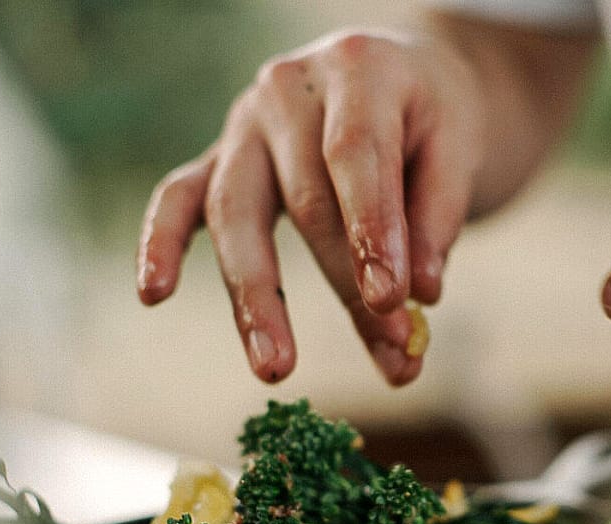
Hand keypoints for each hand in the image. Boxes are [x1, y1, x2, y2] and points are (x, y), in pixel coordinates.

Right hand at [136, 20, 595, 384]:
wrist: (399, 77)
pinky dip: (161, 243)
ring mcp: (243, 123)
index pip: (356, 156)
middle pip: (305, 200)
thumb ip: (437, 220)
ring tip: (274, 367)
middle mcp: (288, 90)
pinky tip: (153, 294)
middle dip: (347, 287)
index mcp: (358, 69)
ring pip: (236, 211)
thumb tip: (419, 297)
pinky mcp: (218, 158)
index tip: (394, 301)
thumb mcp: (458, 149)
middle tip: (391, 355)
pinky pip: (179, 197)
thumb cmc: (430, 119)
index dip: (372, 232)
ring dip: (255, 296)